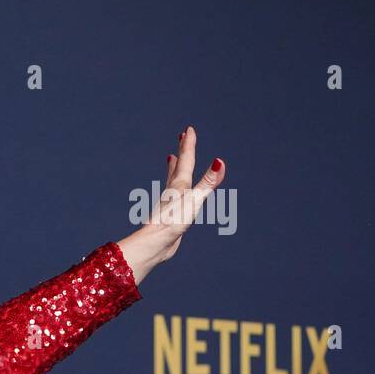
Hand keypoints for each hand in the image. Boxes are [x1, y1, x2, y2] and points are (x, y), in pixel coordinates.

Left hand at [117, 125, 225, 284]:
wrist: (155, 244)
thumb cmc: (173, 222)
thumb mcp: (194, 200)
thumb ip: (208, 182)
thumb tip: (219, 161)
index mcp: (179, 185)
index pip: (186, 160)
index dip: (188, 144)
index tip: (188, 129)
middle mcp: (173, 191)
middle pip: (178, 166)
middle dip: (182, 152)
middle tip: (181, 138)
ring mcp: (170, 202)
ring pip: (173, 180)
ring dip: (175, 167)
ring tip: (172, 159)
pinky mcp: (169, 214)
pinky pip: (173, 195)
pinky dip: (174, 187)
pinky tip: (174, 193)